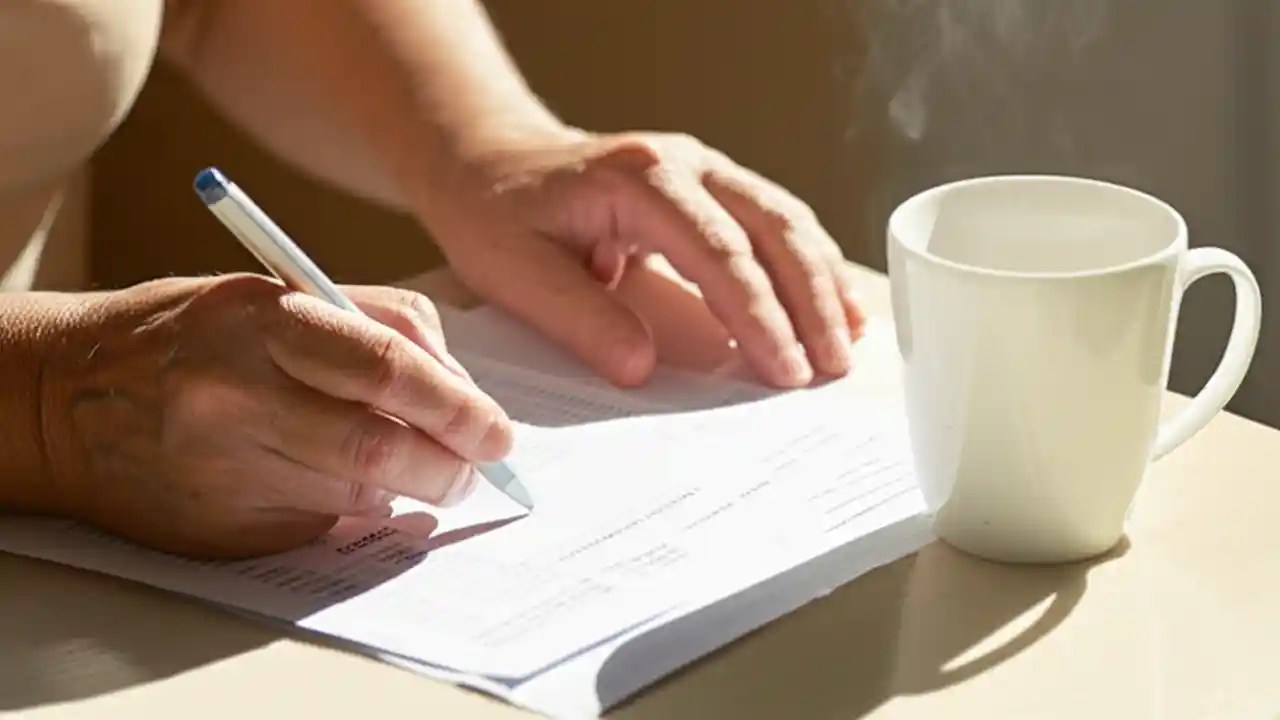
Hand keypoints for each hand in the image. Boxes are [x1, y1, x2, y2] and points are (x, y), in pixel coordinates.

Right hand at [40, 274, 511, 557]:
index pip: (388, 367)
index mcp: (262, 321)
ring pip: (358, 490)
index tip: (498, 432)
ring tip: (412, 469)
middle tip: (475, 467)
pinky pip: (320, 523)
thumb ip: (377, 326)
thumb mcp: (274, 294)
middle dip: (450, 464)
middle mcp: (238, 395)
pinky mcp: (221, 527)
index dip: (459, 405)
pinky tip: (335, 481)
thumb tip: (461, 389)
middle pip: (381, 446)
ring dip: (405, 486)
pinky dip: (352, 507)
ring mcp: (225, 468)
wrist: (63, 396)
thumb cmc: (192, 335)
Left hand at [422, 129, 865, 387]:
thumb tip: (642, 366)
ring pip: (787, 219)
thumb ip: (578, 317)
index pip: (720, 253)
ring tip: (847, 343)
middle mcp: (684, 162)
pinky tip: (834, 301)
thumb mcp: (514, 271)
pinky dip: (810, 261)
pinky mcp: (712, 183)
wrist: (490, 160)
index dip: (759, 317)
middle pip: (773, 229)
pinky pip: (776, 218)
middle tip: (832, 367)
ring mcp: (704, 167)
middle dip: (811, 302)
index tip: (784, 370)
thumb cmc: (498, 213)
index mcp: (638, 180)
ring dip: (822, 282)